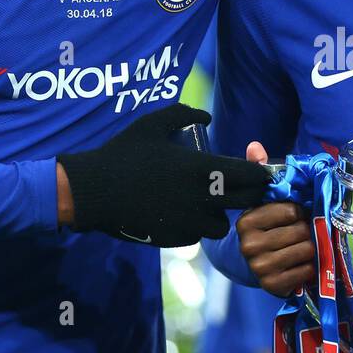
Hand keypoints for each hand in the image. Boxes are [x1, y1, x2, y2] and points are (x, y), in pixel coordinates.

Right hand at [56, 104, 270, 247]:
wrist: (92, 191)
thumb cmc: (123, 153)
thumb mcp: (152, 124)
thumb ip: (183, 114)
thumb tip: (206, 117)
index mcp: (202, 169)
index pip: (250, 176)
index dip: (259, 174)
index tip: (257, 171)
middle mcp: (202, 198)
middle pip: (245, 203)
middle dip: (247, 196)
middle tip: (239, 188)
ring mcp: (188, 222)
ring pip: (222, 225)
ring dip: (220, 214)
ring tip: (207, 203)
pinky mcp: (173, 238)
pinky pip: (197, 236)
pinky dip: (196, 227)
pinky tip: (185, 215)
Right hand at [236, 141, 315, 297]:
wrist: (248, 263)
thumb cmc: (263, 226)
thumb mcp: (260, 200)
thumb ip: (260, 171)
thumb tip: (255, 145)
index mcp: (247, 221)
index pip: (290, 211)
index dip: (299, 211)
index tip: (295, 214)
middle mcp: (250, 245)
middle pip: (300, 232)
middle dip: (307, 230)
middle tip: (303, 232)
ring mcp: (260, 267)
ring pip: (306, 250)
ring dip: (310, 248)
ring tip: (302, 246)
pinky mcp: (272, 285)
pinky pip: (306, 271)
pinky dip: (309, 267)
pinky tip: (300, 263)